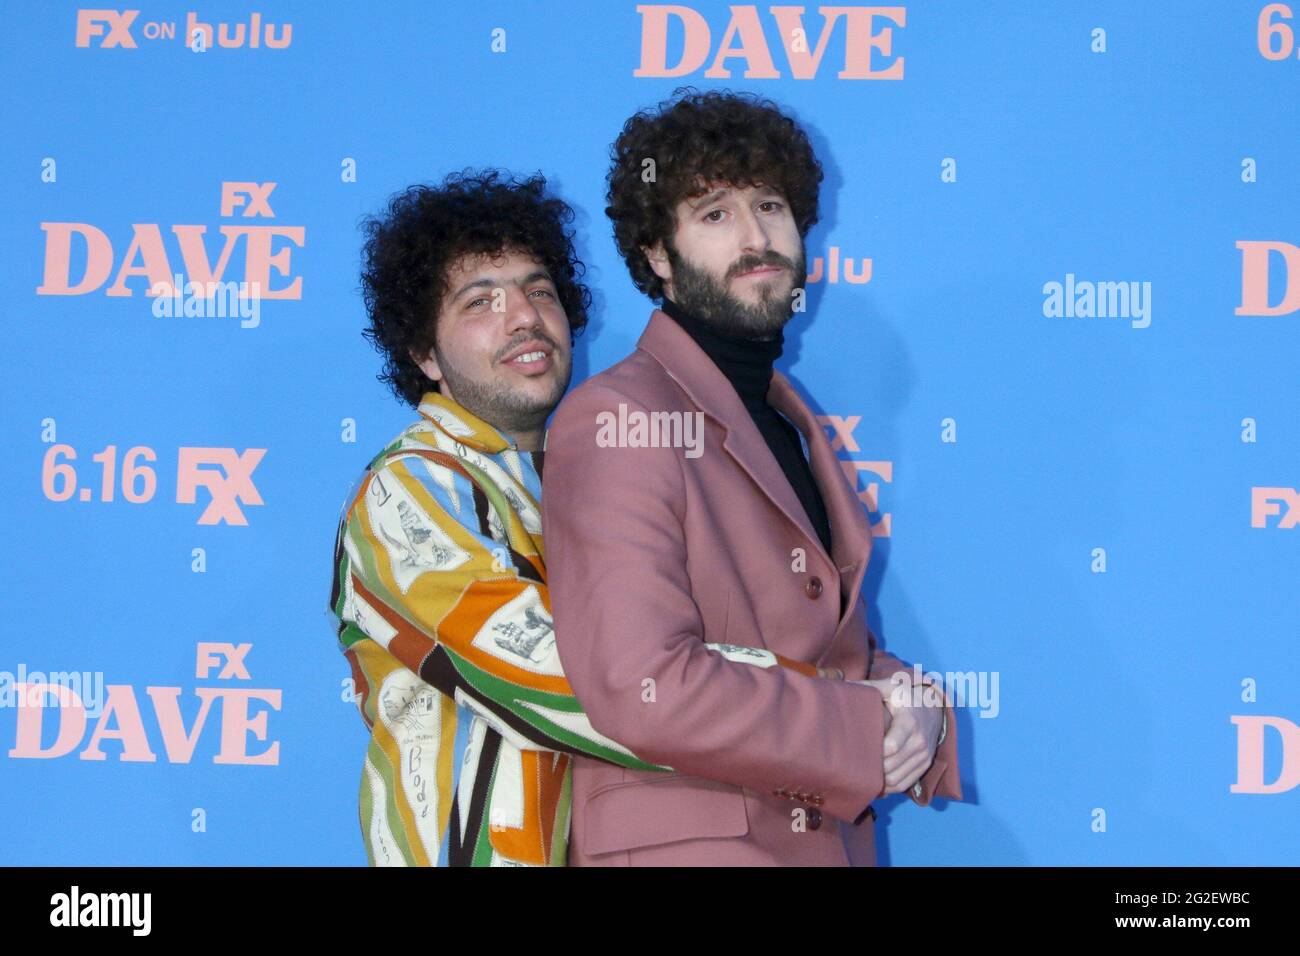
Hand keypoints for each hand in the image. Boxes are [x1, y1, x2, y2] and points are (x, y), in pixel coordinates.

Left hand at [850, 675, 944, 796]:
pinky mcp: (924, 765)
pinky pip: (904, 785)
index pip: (891, 747)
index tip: (854, 749)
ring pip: (896, 780)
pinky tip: (873, 783)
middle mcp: (919, 741)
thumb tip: (846, 688)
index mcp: (909, 722)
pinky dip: (888, 788)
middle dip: (870, 768)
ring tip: (860, 775)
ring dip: (877, 782)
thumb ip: (871, 687)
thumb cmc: (905, 697)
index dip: (871, 753)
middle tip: (851, 765)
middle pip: (891, 767)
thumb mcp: (891, 687)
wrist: (932, 708)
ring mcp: (923, 756)